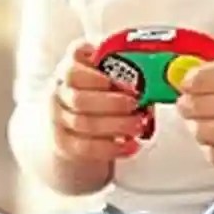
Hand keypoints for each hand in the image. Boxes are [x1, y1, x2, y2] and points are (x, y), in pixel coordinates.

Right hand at [49, 41, 148, 161]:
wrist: (79, 123)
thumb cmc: (99, 91)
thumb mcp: (108, 72)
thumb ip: (123, 65)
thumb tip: (155, 67)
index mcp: (69, 68)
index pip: (73, 69)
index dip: (97, 77)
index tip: (124, 82)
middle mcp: (59, 91)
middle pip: (79, 99)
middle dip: (112, 104)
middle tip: (136, 105)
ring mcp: (58, 118)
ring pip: (83, 124)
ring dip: (115, 125)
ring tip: (137, 125)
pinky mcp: (64, 143)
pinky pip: (86, 147)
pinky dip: (112, 148)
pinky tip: (131, 145)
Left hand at [176, 51, 213, 167]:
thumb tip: (185, 78)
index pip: (199, 80)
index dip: (187, 83)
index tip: (188, 86)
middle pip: (194, 107)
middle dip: (187, 105)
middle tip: (192, 105)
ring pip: (201, 133)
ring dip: (199, 127)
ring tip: (210, 121)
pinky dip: (212, 148)